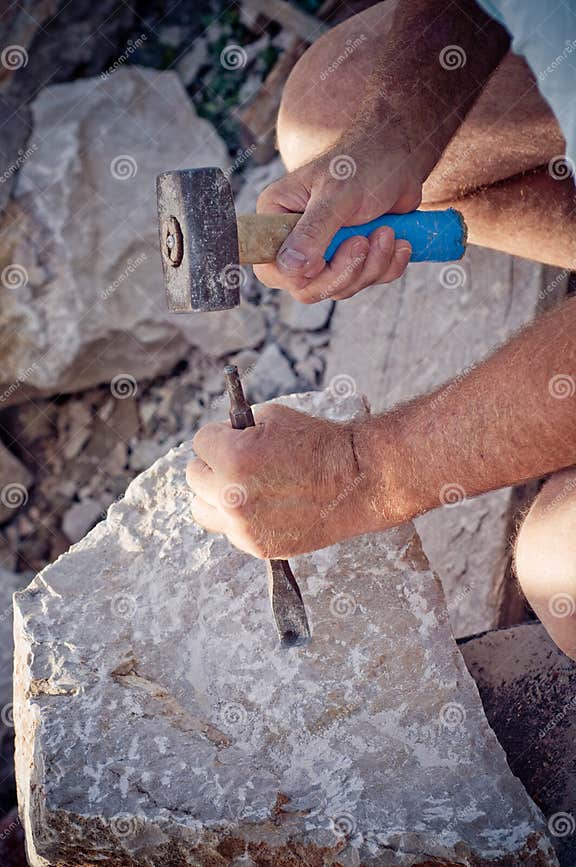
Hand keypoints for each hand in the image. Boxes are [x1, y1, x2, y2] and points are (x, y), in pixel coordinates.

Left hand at [186, 404, 384, 558]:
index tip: (235, 438)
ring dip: (216, 496)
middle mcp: (232, 496)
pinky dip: (239, 519)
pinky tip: (264, 506)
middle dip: (214, 464)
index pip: (201, 442)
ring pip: (202, 509)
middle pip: (195, 477)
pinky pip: (229, 530)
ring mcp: (243, 526)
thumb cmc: (318, 443)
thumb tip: (219, 439)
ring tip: (243, 487)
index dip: (221, 436)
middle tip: (238, 461)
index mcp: (233, 458)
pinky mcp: (258, 546)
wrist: (357, 481)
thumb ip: (237, 430)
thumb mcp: (272, 417)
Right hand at [253, 130, 423, 303]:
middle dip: (344, 271)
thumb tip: (291, 267)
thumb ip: (313, 231)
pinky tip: (397, 243)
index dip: (298, 276)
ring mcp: (323, 253)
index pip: (271, 268)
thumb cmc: (364, 163)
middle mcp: (295, 240)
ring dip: (371, 266)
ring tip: (386, 232)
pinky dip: (386, 268)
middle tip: (364, 242)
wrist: (400, 158)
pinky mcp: (350, 260)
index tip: (324, 259)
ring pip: (339, 288)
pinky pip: (364, 283)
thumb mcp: (337, 194)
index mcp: (276, 217)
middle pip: (307, 288)